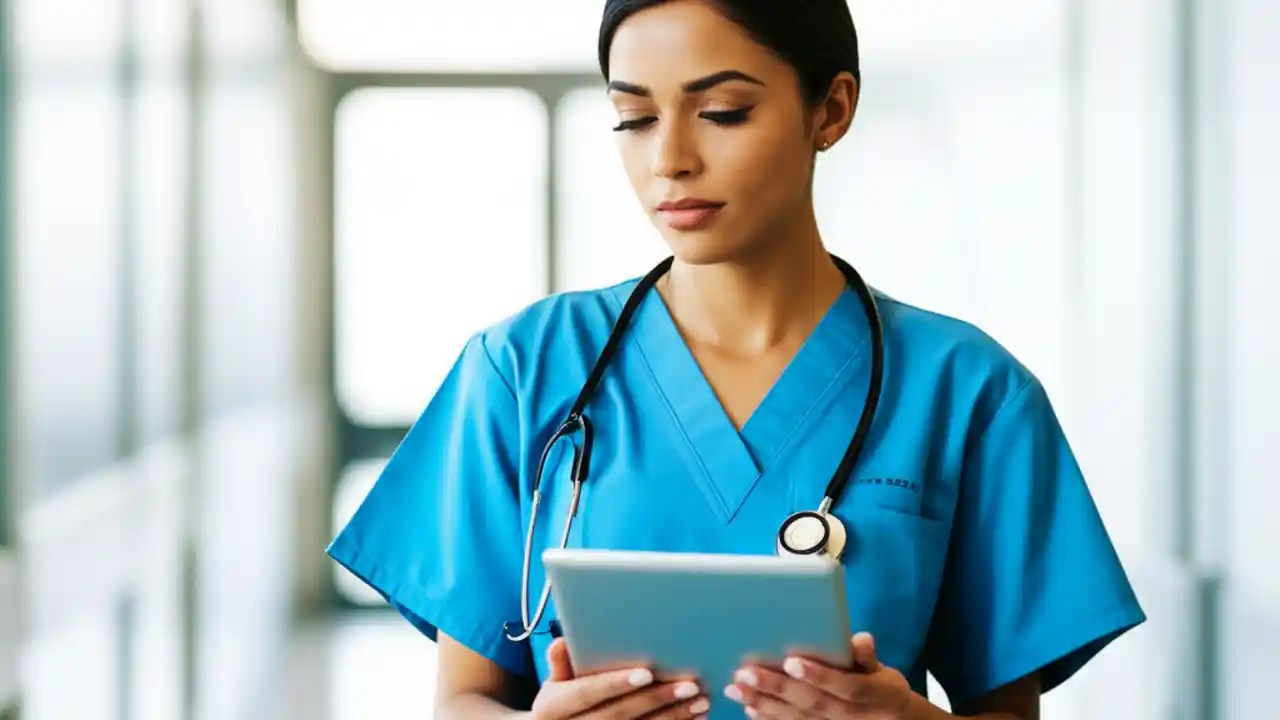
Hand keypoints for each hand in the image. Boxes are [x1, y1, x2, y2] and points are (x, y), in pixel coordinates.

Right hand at [529, 637, 709, 719]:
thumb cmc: (561, 704)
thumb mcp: (553, 685)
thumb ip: (561, 664)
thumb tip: (562, 642)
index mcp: (553, 708)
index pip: (586, 693)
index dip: (615, 683)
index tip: (646, 673)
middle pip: (618, 715)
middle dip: (655, 700)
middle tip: (689, 685)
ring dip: (673, 718)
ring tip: (701, 700)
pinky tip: (695, 718)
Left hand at [723, 632, 913, 719]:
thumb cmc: (880, 687)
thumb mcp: (882, 671)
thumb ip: (866, 656)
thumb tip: (861, 638)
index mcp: (872, 695)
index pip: (845, 686)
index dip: (819, 675)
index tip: (790, 661)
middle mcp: (852, 717)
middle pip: (814, 704)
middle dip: (778, 689)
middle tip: (746, 673)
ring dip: (765, 705)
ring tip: (736, 689)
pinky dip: (770, 719)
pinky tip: (749, 708)